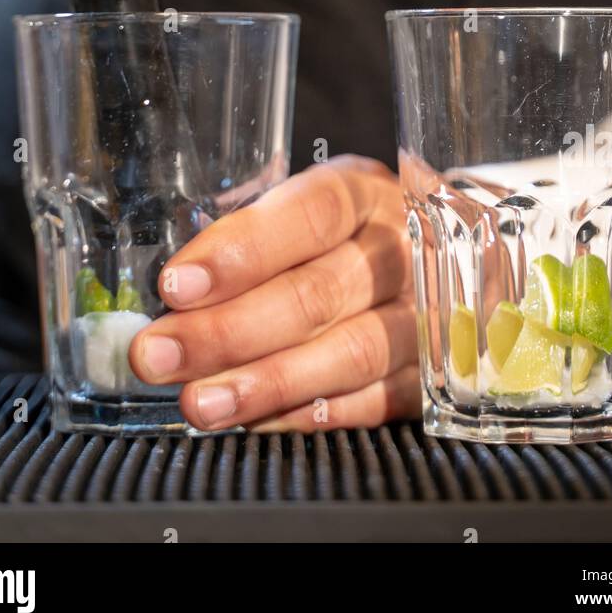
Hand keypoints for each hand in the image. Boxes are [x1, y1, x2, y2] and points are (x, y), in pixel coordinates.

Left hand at [129, 157, 420, 431]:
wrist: (451, 256)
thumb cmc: (349, 229)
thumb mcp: (309, 201)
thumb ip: (253, 229)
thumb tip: (171, 281)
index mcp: (363, 192)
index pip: (309, 214)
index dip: (241, 251)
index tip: (178, 285)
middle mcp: (400, 251)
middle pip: (318, 292)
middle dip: (227, 330)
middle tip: (160, 354)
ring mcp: (424, 315)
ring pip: (348, 352)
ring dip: (265, 382)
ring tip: (200, 403)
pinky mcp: (432, 375)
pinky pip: (373, 401)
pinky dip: (310, 413)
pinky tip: (256, 420)